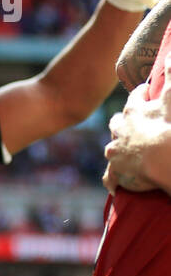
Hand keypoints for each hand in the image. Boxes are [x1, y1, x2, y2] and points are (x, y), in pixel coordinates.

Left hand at [103, 75, 170, 193]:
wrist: (164, 157)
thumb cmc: (170, 124)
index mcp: (134, 110)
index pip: (136, 97)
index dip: (143, 94)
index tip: (149, 93)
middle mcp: (119, 129)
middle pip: (117, 122)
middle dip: (124, 121)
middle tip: (135, 124)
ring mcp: (116, 151)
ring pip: (112, 148)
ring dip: (118, 148)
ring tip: (128, 151)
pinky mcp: (116, 171)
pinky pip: (111, 177)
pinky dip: (114, 179)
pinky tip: (116, 183)